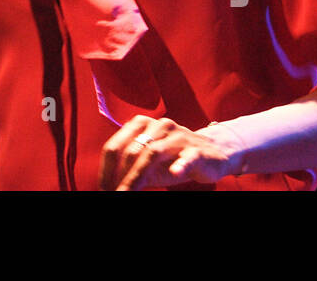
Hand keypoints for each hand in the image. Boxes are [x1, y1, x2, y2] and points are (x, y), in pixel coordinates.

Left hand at [98, 115, 244, 190]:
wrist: (212, 152)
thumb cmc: (173, 158)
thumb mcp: (149, 163)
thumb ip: (130, 168)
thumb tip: (111, 184)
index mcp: (141, 125)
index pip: (116, 145)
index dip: (107, 169)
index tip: (104, 188)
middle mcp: (158, 126)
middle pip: (133, 150)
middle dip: (121, 175)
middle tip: (116, 193)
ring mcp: (179, 137)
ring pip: (154, 152)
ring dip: (138, 175)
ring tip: (129, 190)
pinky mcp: (198, 150)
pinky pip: (188, 156)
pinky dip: (180, 164)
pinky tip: (175, 172)